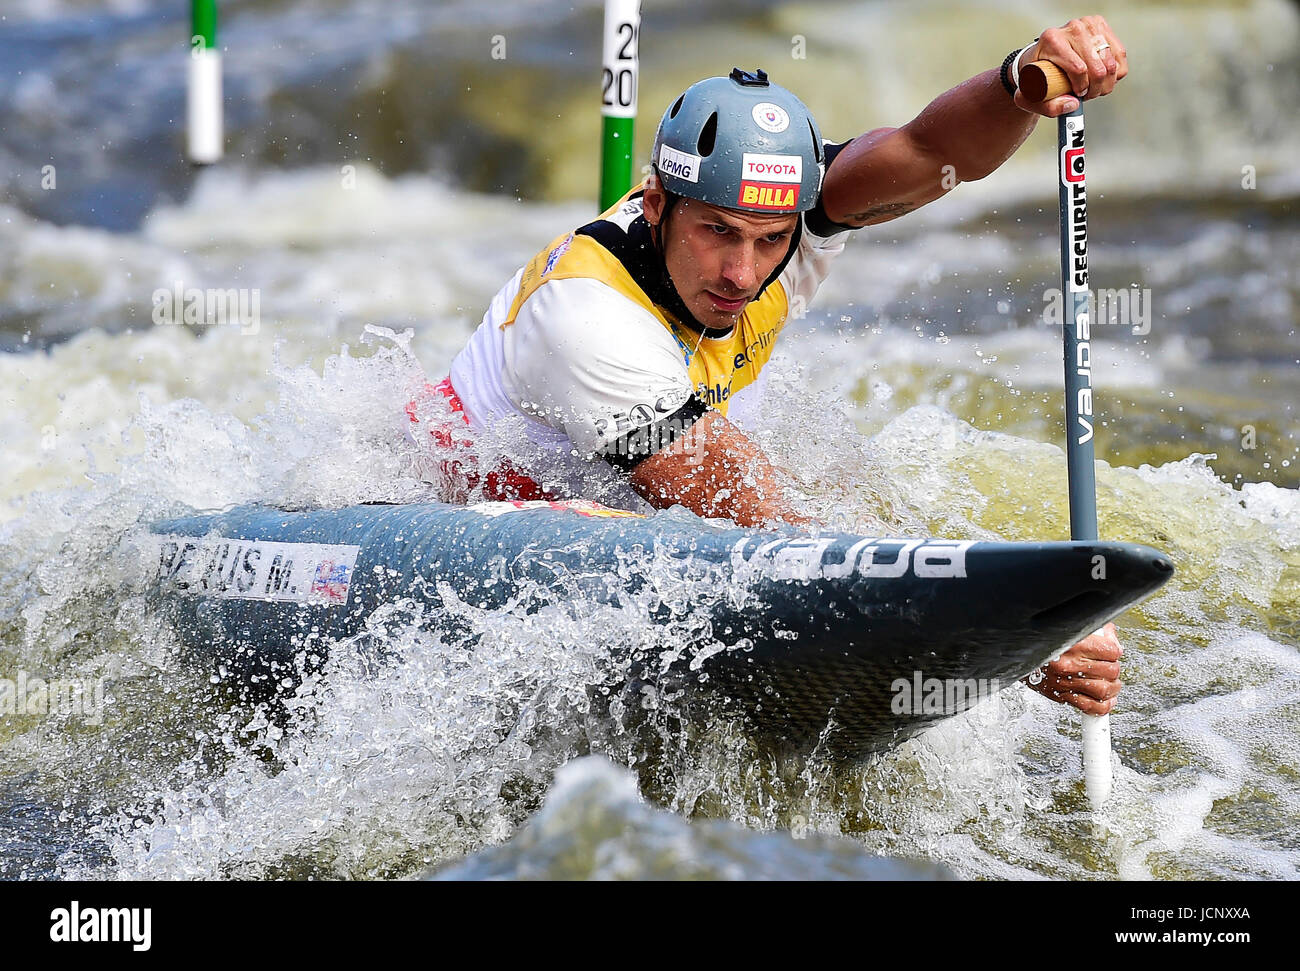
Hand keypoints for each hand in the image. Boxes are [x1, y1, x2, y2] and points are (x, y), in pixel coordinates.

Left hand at [1014, 15, 1128, 116]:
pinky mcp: (1102, 27)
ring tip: (1094, 87)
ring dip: (1106, 82)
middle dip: (1095, 88)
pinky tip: (1103, 77)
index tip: (1077, 94)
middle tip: (1087, 94)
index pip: (1079, 69)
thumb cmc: (1034, 76)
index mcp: (1052, 40)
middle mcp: (1072, 29)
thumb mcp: (1031, 96)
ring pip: (1111, 63)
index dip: (1082, 87)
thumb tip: (1073, 104)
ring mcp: (1089, 25)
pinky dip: (1115, 72)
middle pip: (1098, 67)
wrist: (1040, 58)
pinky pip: (1120, 55)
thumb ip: (1049, 106)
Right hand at [1025, 622, 1122, 713]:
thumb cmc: (1039, 641)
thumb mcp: (1063, 626)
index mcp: (1072, 644)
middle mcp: (1070, 665)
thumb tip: (1109, 636)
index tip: (1112, 649)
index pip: (1112, 651)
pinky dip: (1104, 706)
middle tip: (1109, 664)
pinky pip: (1091, 707)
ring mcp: (1066, 683)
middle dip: (1114, 668)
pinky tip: (1107, 700)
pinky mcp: (1062, 696)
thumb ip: (1090, 629)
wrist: (1015, 655)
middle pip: (1111, 671)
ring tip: (1110, 682)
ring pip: (1105, 690)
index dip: (1115, 649)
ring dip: (1113, 687)